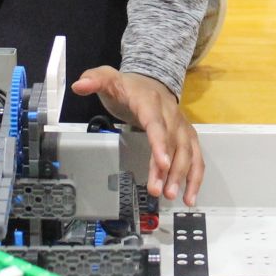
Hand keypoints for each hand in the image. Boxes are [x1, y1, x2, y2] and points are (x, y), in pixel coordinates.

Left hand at [70, 67, 204, 206]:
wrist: (151, 81)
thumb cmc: (127, 87)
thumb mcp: (108, 79)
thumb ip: (94, 79)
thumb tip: (79, 85)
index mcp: (149, 101)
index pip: (156, 123)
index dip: (160, 143)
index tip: (162, 164)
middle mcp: (170, 114)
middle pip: (173, 142)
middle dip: (169, 169)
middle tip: (158, 191)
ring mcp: (181, 125)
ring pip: (187, 151)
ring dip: (183, 175)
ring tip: (173, 196)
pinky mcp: (188, 136)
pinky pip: (196, 156)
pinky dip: (195, 176)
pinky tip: (189, 195)